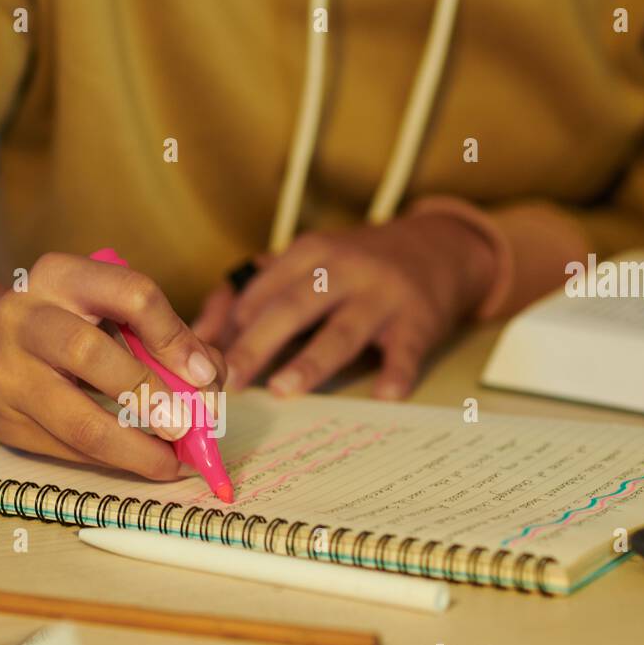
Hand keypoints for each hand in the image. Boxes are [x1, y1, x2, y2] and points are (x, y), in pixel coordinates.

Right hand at [0, 253, 224, 479]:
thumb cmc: (69, 328)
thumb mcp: (108, 313)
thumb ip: (163, 337)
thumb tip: (210, 382)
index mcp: (60, 276)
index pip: (130, 294)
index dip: (173, 337)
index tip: (204, 376)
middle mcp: (23, 317)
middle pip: (89, 352)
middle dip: (146, 393)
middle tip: (185, 426)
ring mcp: (7, 372)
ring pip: (77, 420)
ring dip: (134, 447)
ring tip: (170, 462)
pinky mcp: (5, 420)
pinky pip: (68, 450)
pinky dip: (113, 461)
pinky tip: (141, 462)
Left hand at [194, 213, 495, 398]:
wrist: (441, 247)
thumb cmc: (359, 265)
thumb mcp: (310, 263)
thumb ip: (256, 293)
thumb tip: (202, 331)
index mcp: (311, 254)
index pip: (260, 293)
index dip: (230, 330)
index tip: (202, 364)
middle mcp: (345, 270)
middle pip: (292, 309)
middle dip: (256, 344)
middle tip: (228, 380)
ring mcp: (383, 296)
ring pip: (342, 331)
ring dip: (311, 361)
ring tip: (282, 389)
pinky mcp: (419, 321)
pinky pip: (406, 352)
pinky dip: (396, 374)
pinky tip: (383, 396)